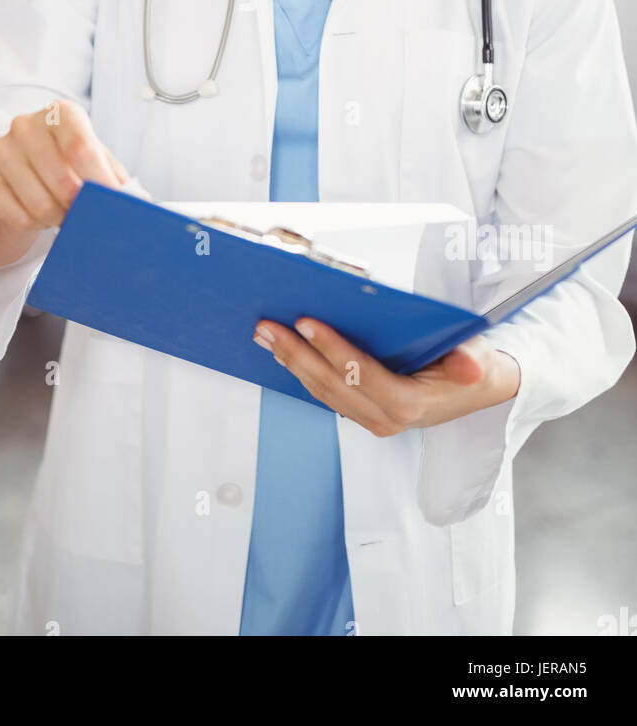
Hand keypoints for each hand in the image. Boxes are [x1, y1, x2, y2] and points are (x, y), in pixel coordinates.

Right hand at [0, 100, 127, 262]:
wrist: (29, 163)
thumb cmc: (71, 161)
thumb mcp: (98, 160)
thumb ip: (116, 178)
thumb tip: (137, 201)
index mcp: (61, 114)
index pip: (80, 147)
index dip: (98, 181)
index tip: (110, 203)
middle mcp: (26, 125)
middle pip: (60, 180)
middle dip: (77, 207)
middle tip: (83, 214)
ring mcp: (0, 148)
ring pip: (38, 204)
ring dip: (56, 218)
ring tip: (61, 213)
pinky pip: (15, 215)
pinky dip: (33, 224)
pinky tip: (38, 214)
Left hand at [252, 318, 520, 433]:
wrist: (479, 392)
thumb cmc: (473, 369)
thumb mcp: (479, 361)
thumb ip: (471, 362)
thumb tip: (471, 366)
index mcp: (408, 403)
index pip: (360, 372)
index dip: (331, 347)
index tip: (305, 322)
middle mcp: (385, 418)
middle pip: (330, 383)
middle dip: (295, 353)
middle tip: (267, 327)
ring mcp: (372, 420)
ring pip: (321, 390)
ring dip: (290, 361)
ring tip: (265, 335)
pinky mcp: (363, 414)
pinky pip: (325, 393)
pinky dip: (301, 371)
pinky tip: (284, 351)